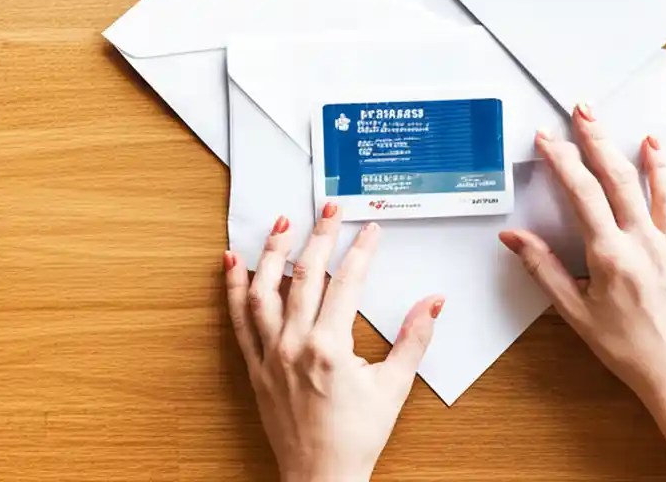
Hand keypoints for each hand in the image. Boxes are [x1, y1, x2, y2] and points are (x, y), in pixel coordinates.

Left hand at [224, 207, 443, 481]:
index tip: (370, 230)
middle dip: (319, 238)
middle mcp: (294, 346)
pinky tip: (233, 264)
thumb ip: (414, 338)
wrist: (321, 477)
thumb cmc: (356, 437)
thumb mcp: (394, 386)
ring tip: (280, 225)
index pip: (346, 284)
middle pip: (305, 277)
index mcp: (330, 348)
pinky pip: (239, 321)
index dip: (360, 251)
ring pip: (264, 292)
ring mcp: (270, 356)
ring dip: (271, 254)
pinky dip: (234, 289)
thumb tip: (433, 302)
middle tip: (329, 209)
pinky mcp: (256, 368)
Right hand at [498, 103, 665, 406]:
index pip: (582, 194)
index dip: (562, 161)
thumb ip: (544, 270)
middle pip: (614, 176)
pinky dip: (663, 173)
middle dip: (594, 139)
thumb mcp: (575, 314)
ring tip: (613, 122)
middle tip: (579, 111)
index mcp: (610, 255)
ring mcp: (663, 241)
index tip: (545, 138)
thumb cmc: (626, 348)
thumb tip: (514, 238)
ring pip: (645, 182)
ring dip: (626, 147)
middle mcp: (640, 240)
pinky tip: (657, 153)